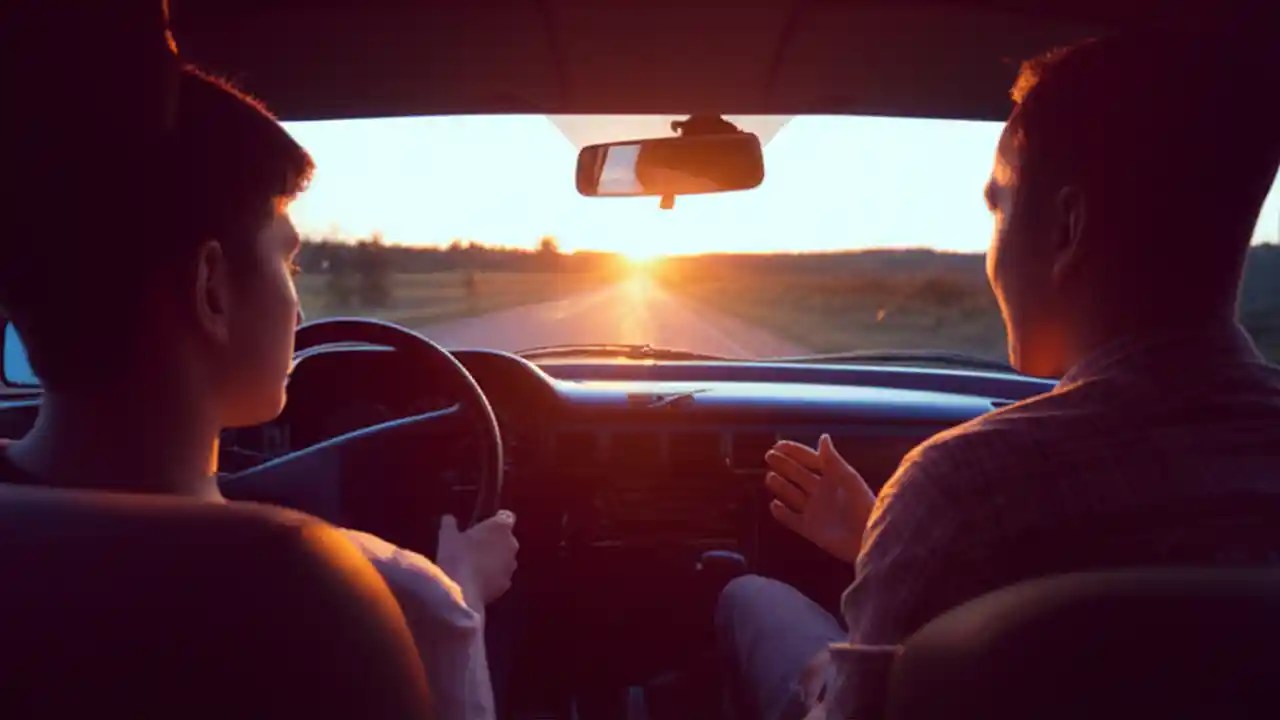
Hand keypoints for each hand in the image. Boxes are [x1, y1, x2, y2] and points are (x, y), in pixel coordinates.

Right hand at [436, 511, 518, 606]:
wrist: (461, 592)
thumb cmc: (456, 556)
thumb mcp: (447, 536)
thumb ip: (450, 524)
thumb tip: (448, 518)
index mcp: (500, 527)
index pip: (507, 517)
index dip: (496, 522)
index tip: (485, 527)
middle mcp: (511, 544)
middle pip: (506, 540)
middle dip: (495, 542)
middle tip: (475, 547)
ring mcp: (511, 566)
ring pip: (504, 559)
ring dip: (494, 561)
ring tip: (474, 566)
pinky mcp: (506, 585)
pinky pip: (500, 577)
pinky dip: (492, 578)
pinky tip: (476, 581)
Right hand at [765, 435, 874, 563]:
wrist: (867, 538)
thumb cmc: (862, 505)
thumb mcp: (848, 479)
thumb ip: (833, 459)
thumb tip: (822, 437)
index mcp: (833, 478)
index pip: (810, 460)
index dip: (795, 452)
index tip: (778, 445)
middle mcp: (821, 492)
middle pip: (798, 475)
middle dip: (784, 465)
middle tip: (769, 456)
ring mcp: (815, 511)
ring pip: (792, 495)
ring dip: (781, 486)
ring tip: (770, 478)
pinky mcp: (810, 529)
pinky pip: (791, 519)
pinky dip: (782, 513)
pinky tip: (774, 505)